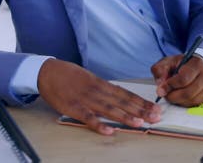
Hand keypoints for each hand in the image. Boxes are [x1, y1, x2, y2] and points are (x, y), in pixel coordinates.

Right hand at [37, 59, 161, 134]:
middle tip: (156, 116)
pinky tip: (110, 131)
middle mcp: (97, 91)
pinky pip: (88, 117)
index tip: (155, 107)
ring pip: (108, 109)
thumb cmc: (68, 75)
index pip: (125, 93)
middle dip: (140, 109)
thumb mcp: (88, 78)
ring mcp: (85, 99)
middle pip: (122, 101)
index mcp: (101, 84)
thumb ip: (103, 88)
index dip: (141, 101)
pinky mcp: (73, 108)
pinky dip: (99, 124)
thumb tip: (118, 96)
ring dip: (125, 116)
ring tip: (139, 122)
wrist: (47, 71)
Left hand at [151, 55, 202, 106]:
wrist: (199, 64)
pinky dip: (185, 103)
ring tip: (172, 94)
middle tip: (165, 94)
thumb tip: (160, 85)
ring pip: (192, 100)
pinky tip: (180, 97)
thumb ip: (160, 70)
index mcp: (197, 64)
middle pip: (188, 93)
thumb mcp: (169, 61)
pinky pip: (196, 104)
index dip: (170, 85)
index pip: (183, 79)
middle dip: (173, 96)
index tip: (161, 88)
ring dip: (179, 101)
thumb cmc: (183, 63)